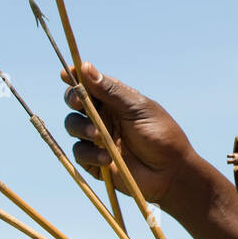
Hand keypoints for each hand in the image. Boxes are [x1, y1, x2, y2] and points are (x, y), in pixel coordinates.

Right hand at [62, 62, 194, 209]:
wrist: (170, 172)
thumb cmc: (160, 135)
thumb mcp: (137, 108)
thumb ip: (110, 90)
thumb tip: (85, 66)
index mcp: (114, 100)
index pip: (89, 84)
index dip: (75, 77)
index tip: (67, 74)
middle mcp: (102, 116)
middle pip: (74, 102)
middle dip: (73, 99)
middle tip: (80, 103)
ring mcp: (96, 138)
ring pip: (72, 125)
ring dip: (82, 128)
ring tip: (98, 135)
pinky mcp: (94, 161)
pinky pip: (80, 152)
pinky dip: (90, 154)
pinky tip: (107, 158)